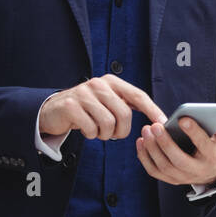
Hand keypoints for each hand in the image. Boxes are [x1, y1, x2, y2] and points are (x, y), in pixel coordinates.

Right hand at [39, 75, 165, 141]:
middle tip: (112, 134)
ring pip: (107, 124)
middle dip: (121, 131)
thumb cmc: (86, 109)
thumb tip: (155, 119)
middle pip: (124, 114)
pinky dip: (90, 134)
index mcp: (112, 82)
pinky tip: (85, 129)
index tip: (163, 122)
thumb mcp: (108, 102)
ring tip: (97, 130)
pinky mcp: (70, 106)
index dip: (152, 109)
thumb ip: (126, 105)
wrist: (53, 110)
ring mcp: (83, 94)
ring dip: (104, 134)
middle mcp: (99, 84)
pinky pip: (90, 129)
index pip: (138, 95)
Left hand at [136, 114, 215, 188]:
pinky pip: (154, 171)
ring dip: (152, 148)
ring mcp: (181, 178)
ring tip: (146, 130)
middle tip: (155, 125)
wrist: (211, 172)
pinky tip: (140, 141)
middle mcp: (196, 171)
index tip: (183, 119)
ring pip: (164, 166)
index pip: (203, 145)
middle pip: (178, 159)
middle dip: (165, 143)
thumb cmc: (215, 148)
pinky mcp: (170, 179)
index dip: (194, 132)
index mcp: (211, 157)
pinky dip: (144, 157)